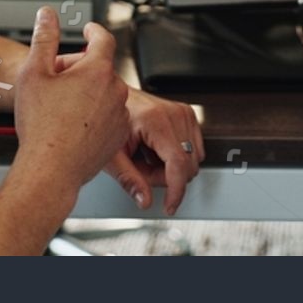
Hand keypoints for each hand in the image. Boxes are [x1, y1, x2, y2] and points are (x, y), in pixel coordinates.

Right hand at [12, 8, 130, 191]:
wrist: (51, 169)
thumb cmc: (42, 126)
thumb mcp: (34, 74)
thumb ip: (44, 39)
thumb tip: (47, 16)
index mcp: (97, 71)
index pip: (103, 39)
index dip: (94, 31)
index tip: (89, 30)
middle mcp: (115, 90)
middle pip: (100, 69)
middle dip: (81, 70)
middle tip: (56, 83)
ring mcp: (119, 114)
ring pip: (105, 94)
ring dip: (89, 94)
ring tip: (62, 109)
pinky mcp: (119, 135)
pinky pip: (110, 116)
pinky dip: (96, 115)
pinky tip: (74, 126)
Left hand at [109, 90, 203, 214]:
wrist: (111, 97)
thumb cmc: (108, 120)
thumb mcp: (111, 155)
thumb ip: (129, 180)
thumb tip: (145, 200)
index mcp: (155, 120)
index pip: (178, 163)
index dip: (176, 190)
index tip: (170, 206)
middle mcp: (174, 113)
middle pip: (186, 165)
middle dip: (164, 177)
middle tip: (140, 168)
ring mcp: (183, 112)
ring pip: (192, 159)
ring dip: (171, 167)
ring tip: (146, 156)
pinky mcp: (188, 114)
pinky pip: (194, 149)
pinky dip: (177, 157)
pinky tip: (156, 149)